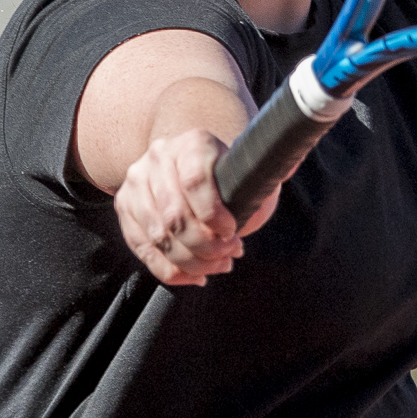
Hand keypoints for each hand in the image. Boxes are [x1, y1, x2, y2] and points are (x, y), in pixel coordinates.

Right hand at [113, 129, 277, 285]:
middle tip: (231, 255)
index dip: (214, 213)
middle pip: (175, 215)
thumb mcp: (249, 169)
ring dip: (192, 261)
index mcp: (191, 142)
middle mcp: (157, 156)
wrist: (189, 161)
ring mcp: (136, 181)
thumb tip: (292, 165)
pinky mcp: (124, 206)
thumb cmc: (227, 174)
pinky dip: (170, 270)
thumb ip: (270, 170)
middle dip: (206, 246)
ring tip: (218, 266)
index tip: (234, 232)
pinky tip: (195, 276)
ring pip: (159, 236)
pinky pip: (143, 248)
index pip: (194, 179)